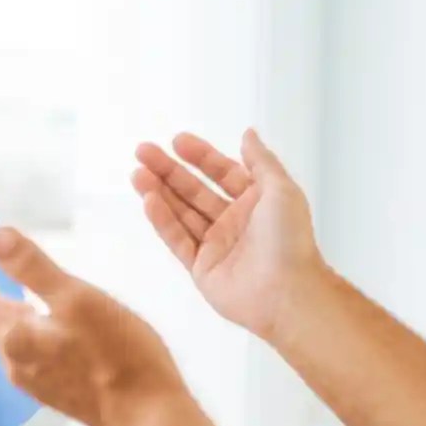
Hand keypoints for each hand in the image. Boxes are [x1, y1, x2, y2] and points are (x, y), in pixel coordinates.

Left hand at [0, 225, 192, 425]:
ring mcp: (31, 375)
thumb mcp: (78, 299)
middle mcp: (13, 358)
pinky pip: (18, 341)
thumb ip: (32, 266)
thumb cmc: (121, 358)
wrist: (149, 416)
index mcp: (14, 334)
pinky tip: (23, 311)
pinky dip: (8, 315)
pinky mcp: (52, 382)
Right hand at [131, 129, 326, 340]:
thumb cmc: (289, 239)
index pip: (222, 172)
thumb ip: (261, 160)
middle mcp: (234, 221)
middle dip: (169, 171)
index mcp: (255, 201)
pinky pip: (178, 240)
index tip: (176, 140)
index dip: (200, 155)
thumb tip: (247, 133)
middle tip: (143, 151)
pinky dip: (163, 221)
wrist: (287, 292)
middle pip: (195, 190)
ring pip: (181, 213)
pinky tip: (148, 200)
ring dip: (159, 192)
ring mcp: (216, 245)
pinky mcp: (202, 268)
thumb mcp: (282, 189)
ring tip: (137, 173)